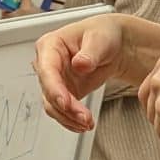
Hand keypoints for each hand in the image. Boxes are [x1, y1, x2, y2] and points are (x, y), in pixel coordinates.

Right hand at [34, 15, 131, 132]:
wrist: (113, 44)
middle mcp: (47, 64)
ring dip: (68, 117)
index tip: (65, 103)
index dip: (54, 89)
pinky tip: (83, 125)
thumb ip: (90, 52)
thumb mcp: (100, 39)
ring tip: (87, 123)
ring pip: (53, 105)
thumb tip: (79, 64)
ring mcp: (54, 81)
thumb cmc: (103, 34)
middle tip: (84, 118)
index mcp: (50, 45)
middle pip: (48, 91)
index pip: (47, 70)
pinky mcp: (63, 93)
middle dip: (65, 108)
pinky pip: (61, 111)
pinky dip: (71, 120)